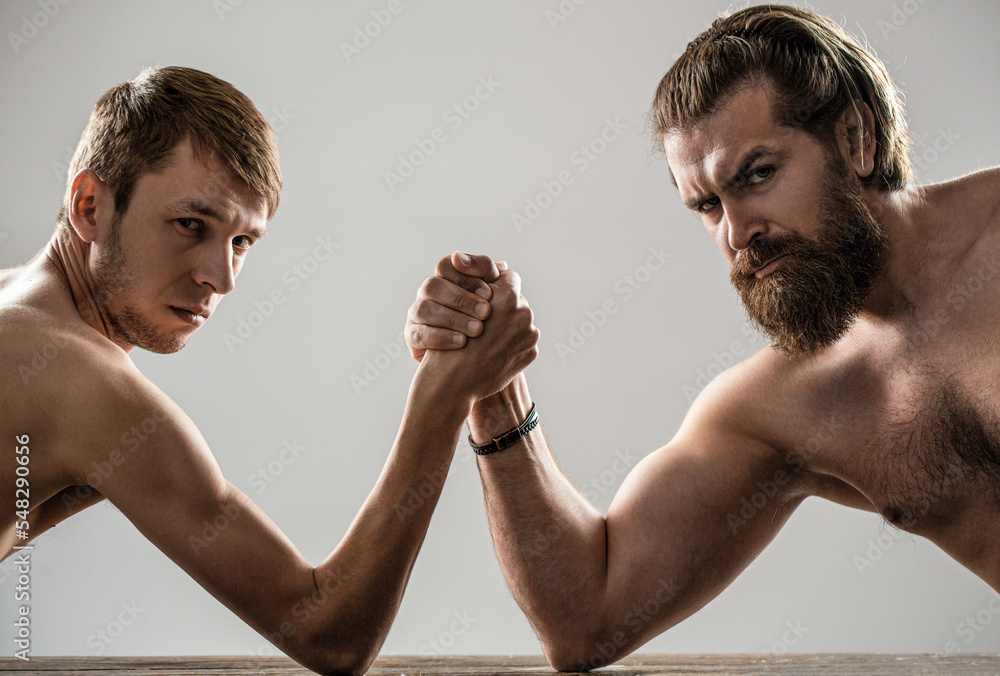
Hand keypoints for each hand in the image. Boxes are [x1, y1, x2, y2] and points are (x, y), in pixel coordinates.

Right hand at [405, 252, 502, 361]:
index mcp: (444, 278)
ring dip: (452, 318)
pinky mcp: (412, 336)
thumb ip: (495, 281)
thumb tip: (502, 264)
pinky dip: (441, 337)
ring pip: (424, 309)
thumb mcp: (495, 298)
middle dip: (461, 299)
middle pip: (433, 286)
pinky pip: (419, 334)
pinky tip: (461, 342)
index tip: (488, 293)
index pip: (446, 266)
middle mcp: (427, 293)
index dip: (465, 277)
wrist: (477, 358)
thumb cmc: (486, 321)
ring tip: (477, 330)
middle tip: (486, 312)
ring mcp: (416, 314)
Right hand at [419, 268, 538, 402]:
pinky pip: (524, 341)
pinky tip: (495, 350)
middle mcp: (523, 312)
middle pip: (517, 301)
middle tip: (486, 318)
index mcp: (506, 296)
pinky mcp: (531, 352)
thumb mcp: (461, 304)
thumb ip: (484, 286)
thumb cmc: (451, 339)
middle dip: (504, 308)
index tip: (486, 296)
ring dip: (509, 327)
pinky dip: (512, 344)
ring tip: (489, 337)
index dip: (496, 286)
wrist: (454, 382)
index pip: (509, 277)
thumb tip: (502, 265)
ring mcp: (529, 334)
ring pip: (521, 321)